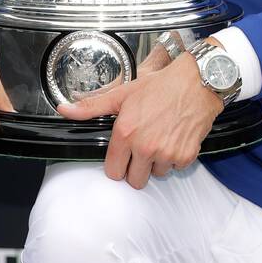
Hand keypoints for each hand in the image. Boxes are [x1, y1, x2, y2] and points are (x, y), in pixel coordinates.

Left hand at [56, 39, 225, 189]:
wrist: (198, 81)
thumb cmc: (160, 86)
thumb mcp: (123, 94)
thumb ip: (91, 106)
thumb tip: (63, 109)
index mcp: (126, 133)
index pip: (113, 172)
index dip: (118, 163)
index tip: (124, 153)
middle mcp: (145, 147)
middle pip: (134, 180)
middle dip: (137, 168)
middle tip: (143, 147)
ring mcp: (167, 153)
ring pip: (157, 174)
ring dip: (158, 162)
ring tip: (161, 138)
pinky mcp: (186, 156)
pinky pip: (176, 168)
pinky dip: (176, 157)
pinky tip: (175, 138)